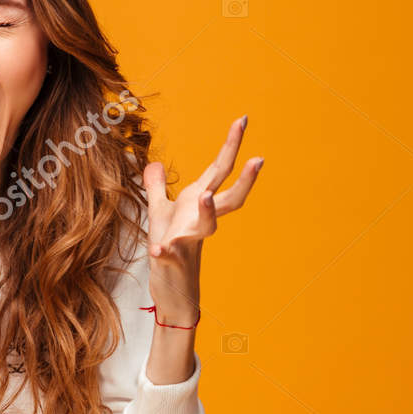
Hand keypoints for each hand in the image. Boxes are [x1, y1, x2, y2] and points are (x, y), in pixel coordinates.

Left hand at [141, 114, 262, 324]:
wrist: (172, 293)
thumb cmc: (169, 251)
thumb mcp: (159, 214)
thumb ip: (157, 188)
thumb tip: (154, 163)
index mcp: (196, 205)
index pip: (219, 171)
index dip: (231, 146)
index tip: (242, 119)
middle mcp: (199, 221)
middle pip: (229, 198)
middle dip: (244, 178)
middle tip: (258, 158)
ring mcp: (189, 242)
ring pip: (206, 227)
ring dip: (207, 211)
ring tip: (204, 194)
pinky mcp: (173, 262)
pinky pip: (171, 256)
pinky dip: (166, 252)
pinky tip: (158, 249)